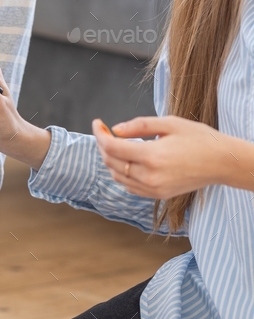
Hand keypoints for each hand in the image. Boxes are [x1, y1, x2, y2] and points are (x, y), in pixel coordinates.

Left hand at [92, 114, 253, 198]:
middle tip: (104, 131)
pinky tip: (126, 160)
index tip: (97, 122)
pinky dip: (122, 173)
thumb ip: (139, 126)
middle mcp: (150, 177)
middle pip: (111, 162)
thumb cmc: (198, 139)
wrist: (221, 163)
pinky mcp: (158, 195)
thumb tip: (115, 130)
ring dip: (110, 160)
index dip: (100, 134)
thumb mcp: (169, 123)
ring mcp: (154, 189)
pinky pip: (130, 186)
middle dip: (102, 144)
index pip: (112, 147)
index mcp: (152, 156)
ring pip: (118, 176)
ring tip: (114, 143)